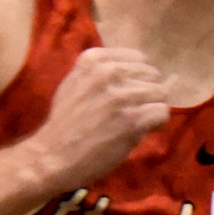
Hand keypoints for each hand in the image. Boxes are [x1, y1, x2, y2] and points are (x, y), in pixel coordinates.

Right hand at [23, 46, 168, 189]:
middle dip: (147, 93)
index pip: (137, 59)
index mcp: (93, 59)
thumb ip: (101, 73)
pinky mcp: (132, 119)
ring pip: (160, 93)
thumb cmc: (63, 123)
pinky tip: (145, 130)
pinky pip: (162, 112)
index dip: (138, 78)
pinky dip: (158, 123)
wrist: (52, 156)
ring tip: (138, 122)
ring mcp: (121, 95)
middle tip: (134, 110)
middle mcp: (108, 72)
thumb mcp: (74, 83)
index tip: (130, 93)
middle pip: (151, 75)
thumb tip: (138, 70)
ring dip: (152, 109)